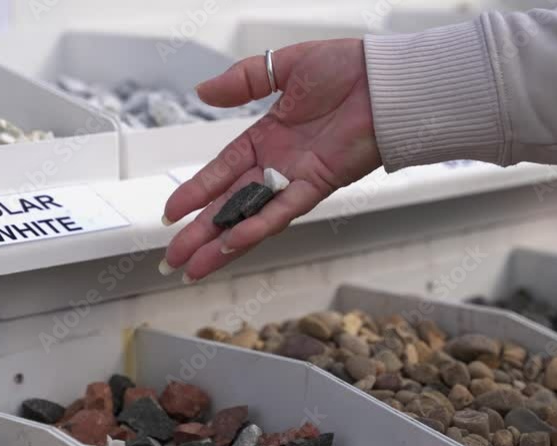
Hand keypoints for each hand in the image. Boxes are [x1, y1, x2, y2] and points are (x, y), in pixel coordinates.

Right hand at [161, 39, 380, 281]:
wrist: (385, 79)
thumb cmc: (345, 68)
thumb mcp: (282, 66)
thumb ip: (242, 81)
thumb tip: (202, 91)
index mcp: (265, 137)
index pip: (221, 172)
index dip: (195, 193)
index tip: (171, 215)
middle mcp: (277, 164)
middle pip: (229, 205)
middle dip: (200, 233)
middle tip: (174, 258)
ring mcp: (296, 178)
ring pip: (251, 218)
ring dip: (222, 244)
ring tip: (194, 268)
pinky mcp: (318, 185)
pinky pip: (283, 211)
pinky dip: (258, 227)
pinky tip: (233, 243)